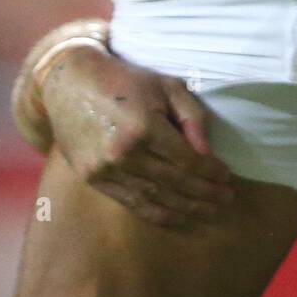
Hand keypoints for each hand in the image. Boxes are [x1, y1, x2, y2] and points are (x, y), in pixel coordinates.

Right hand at [41, 44, 233, 228]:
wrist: (70, 81)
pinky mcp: (92, 178)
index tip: (227, 177)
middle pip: (174, 183)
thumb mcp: (167, 86)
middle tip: (226, 200)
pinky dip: (156, 213)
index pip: (187, 161)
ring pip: (154, 198)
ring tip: (208, 211)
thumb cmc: (125, 80)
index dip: (210, 173)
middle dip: (204, 194)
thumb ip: (192, 118)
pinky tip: (176, 216)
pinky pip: (130, 202)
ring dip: (185, 208)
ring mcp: (105, 169)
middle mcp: (124, 153)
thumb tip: (208, 154)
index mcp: (144, 127)